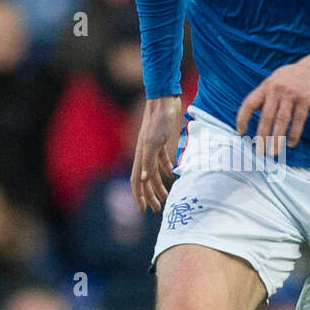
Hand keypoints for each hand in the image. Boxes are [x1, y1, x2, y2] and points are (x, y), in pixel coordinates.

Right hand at [130, 95, 182, 212]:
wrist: (164, 100)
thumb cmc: (158, 120)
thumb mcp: (153, 142)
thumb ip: (148, 161)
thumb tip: (143, 180)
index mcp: (140, 156)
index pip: (136, 181)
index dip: (139, 196)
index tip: (144, 210)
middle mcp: (144, 154)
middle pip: (145, 180)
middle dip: (150, 196)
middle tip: (158, 209)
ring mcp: (152, 148)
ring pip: (154, 172)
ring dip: (159, 186)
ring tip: (166, 197)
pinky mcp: (161, 142)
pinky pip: (162, 161)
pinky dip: (166, 170)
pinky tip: (173, 175)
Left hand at [235, 54, 309, 150]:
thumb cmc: (297, 74)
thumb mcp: (277, 78)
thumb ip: (267, 93)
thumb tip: (256, 109)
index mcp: (267, 85)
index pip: (249, 103)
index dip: (242, 118)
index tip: (240, 132)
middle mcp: (277, 90)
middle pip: (266, 117)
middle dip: (262, 136)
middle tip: (259, 151)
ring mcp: (291, 95)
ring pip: (281, 122)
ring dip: (277, 140)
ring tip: (273, 152)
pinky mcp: (305, 100)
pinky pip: (298, 121)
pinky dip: (294, 134)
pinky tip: (291, 144)